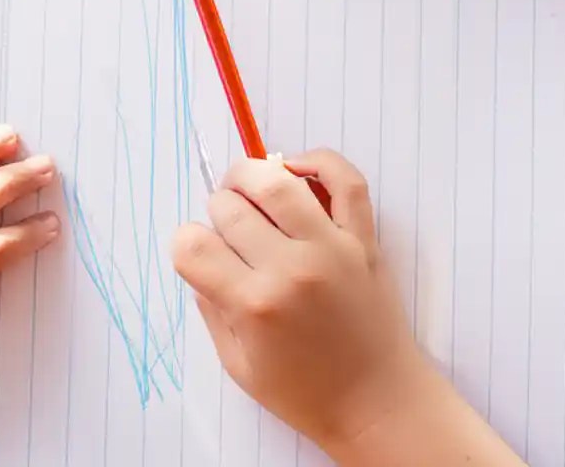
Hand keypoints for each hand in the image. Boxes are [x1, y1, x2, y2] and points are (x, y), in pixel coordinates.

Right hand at [172, 150, 426, 449]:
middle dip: (216, 212)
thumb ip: (211, 308)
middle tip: (227, 232)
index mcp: (252, 305)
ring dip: (251, 176)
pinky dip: (319, 161)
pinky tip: (296, 170)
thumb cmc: (305, 393)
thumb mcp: (238, 365)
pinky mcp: (364, 240)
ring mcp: (332, 248)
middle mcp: (290, 269)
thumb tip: (199, 259)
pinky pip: (347, 180)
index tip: (199, 255)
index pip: (193, 245)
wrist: (378, 403)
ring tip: (246, 188)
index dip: (186, 245)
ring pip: (278, 181)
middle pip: (229, 207)